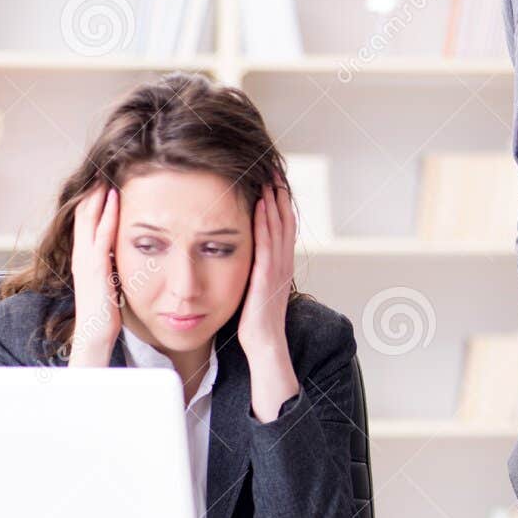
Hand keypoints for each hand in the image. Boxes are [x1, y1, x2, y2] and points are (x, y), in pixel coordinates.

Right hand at [68, 183, 120, 365]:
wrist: (94, 334)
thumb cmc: (104, 310)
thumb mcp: (107, 279)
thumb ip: (109, 263)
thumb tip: (119, 251)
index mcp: (83, 257)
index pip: (85, 220)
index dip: (92, 199)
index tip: (104, 180)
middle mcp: (81, 255)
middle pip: (83, 213)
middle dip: (93, 190)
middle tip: (104, 168)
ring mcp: (86, 260)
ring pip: (89, 219)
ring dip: (98, 196)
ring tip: (107, 174)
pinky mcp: (95, 268)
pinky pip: (102, 236)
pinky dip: (107, 215)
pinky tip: (114, 199)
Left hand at [238, 172, 299, 418]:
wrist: (264, 348)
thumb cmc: (254, 325)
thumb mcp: (251, 291)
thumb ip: (249, 271)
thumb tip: (233, 254)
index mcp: (278, 266)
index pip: (280, 227)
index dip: (278, 203)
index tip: (270, 181)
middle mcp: (281, 264)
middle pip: (283, 221)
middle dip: (278, 195)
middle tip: (273, 169)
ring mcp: (277, 270)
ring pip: (279, 228)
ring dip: (275, 202)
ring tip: (269, 178)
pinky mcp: (268, 278)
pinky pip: (267, 245)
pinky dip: (266, 223)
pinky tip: (261, 206)